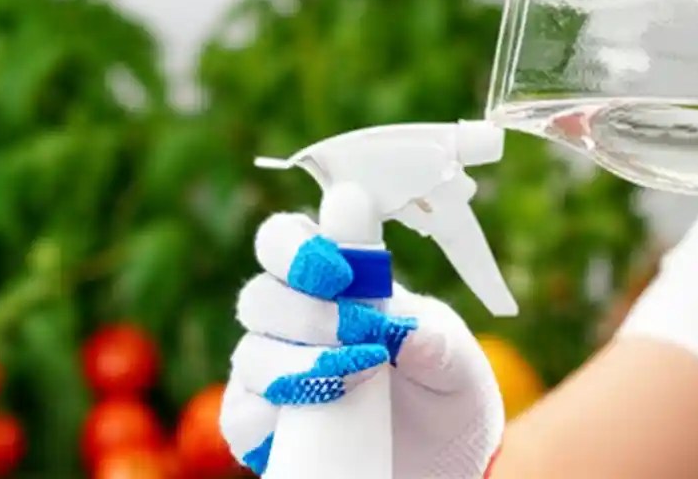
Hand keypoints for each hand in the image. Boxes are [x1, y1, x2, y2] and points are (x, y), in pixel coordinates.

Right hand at [220, 213, 503, 477]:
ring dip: (300, 364)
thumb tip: (401, 325)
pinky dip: (274, 412)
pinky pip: (241, 414)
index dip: (298, 245)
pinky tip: (321, 410)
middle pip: (260, 295)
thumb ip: (432, 336)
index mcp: (334, 285)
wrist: (444, 462)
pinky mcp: (263, 427)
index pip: (287, 241)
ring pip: (250, 354)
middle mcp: (293, 324)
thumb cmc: (445, 392)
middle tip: (358, 330)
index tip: (341, 269)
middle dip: (307, 312)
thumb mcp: (456, 360)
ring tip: (357, 377)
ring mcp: (273, 374)